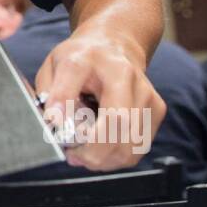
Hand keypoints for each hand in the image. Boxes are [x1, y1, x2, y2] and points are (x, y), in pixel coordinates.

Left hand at [35, 29, 165, 170]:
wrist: (115, 46)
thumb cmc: (81, 61)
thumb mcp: (54, 66)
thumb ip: (50, 92)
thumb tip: (55, 122)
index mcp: (90, 57)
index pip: (75, 75)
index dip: (63, 101)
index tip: (54, 124)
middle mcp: (125, 73)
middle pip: (116, 123)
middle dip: (91, 153)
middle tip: (73, 156)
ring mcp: (145, 92)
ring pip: (130, 145)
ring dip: (105, 160)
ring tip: (87, 153)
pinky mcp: (157, 109)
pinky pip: (138, 148)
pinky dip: (118, 157)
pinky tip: (104, 147)